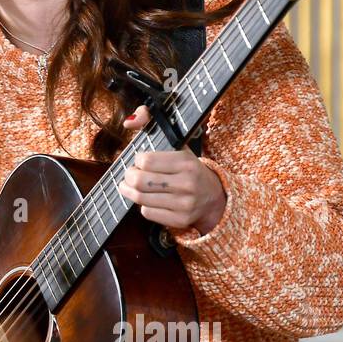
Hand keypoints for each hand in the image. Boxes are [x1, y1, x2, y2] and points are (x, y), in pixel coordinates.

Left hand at [116, 104, 226, 234]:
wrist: (213, 197)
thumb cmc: (188, 169)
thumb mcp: (178, 146)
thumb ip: (151, 124)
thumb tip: (129, 121)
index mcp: (186, 162)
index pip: (145, 161)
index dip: (137, 161)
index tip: (141, 161)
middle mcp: (187, 183)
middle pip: (139, 181)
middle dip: (128, 176)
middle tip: (130, 174)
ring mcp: (184, 204)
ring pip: (140, 198)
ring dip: (129, 191)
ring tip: (130, 186)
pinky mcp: (180, 220)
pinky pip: (147, 212)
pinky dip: (143, 205)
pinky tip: (149, 199)